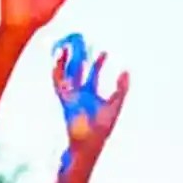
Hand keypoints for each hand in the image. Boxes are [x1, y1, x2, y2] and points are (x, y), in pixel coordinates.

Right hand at [52, 33, 128, 150]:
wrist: (88, 142)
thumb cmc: (101, 128)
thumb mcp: (115, 104)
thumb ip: (121, 88)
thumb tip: (126, 70)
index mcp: (91, 95)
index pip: (93, 74)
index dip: (98, 63)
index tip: (104, 51)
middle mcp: (79, 93)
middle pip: (77, 70)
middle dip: (78, 56)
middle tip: (80, 41)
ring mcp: (69, 95)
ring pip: (65, 73)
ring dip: (64, 60)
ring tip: (67, 46)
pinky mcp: (62, 98)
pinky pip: (57, 81)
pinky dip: (56, 69)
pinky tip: (59, 58)